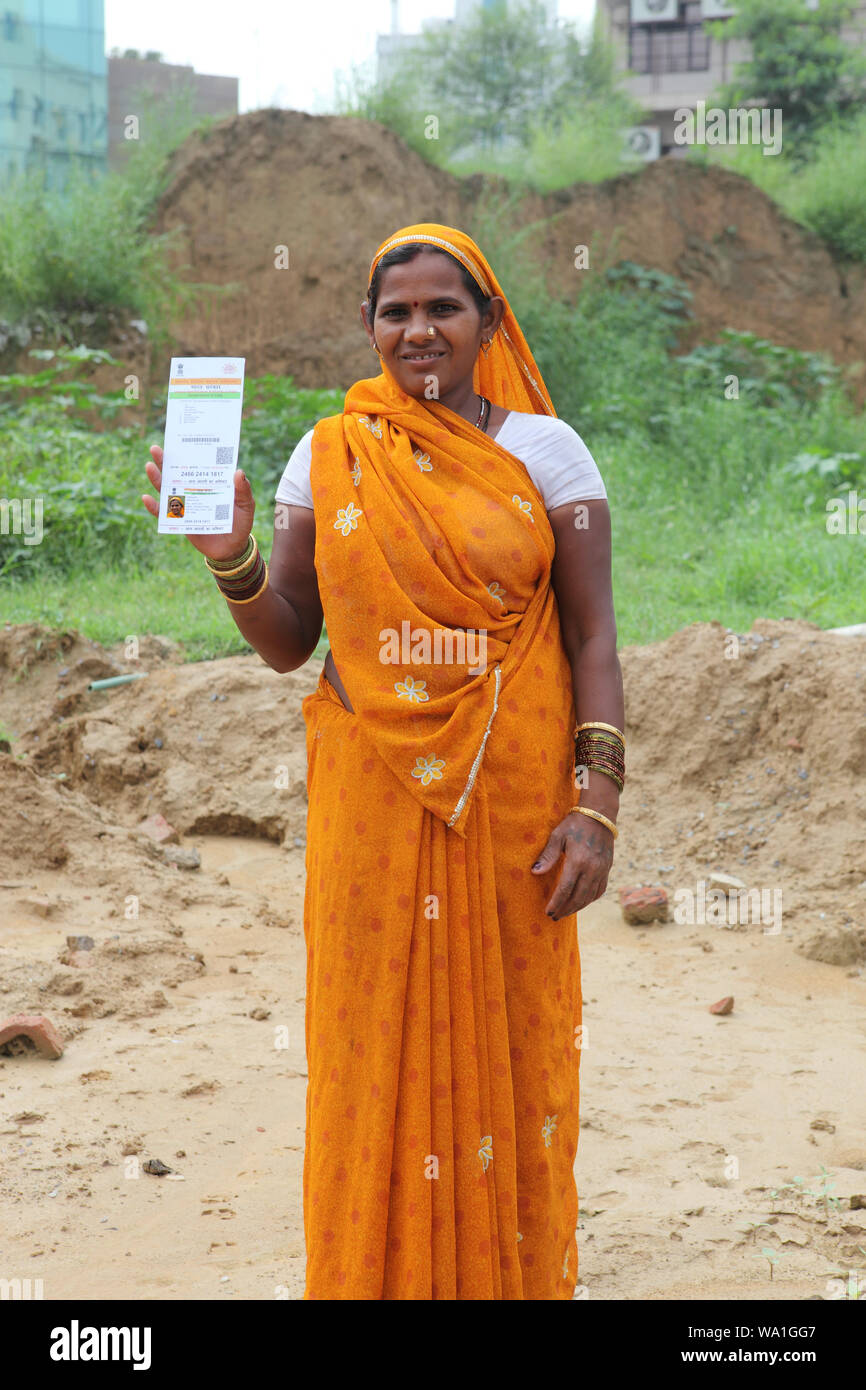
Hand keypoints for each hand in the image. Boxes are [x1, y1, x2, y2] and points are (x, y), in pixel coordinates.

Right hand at [142, 444, 254, 561]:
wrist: (232, 548)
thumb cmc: (241, 523)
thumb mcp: (246, 505)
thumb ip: (243, 490)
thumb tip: (238, 472)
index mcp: (210, 483)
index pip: (197, 464)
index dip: (187, 453)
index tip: (179, 440)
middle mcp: (195, 490)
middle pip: (177, 473)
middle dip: (165, 461)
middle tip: (155, 449)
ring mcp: (186, 505)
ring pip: (167, 489)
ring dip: (157, 478)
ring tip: (149, 466)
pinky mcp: (181, 521)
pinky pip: (164, 514)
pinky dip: (154, 507)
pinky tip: (146, 498)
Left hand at [531, 810, 613, 919]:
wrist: (599, 816)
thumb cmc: (574, 825)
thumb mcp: (557, 836)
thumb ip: (547, 856)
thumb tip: (535, 872)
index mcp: (578, 860)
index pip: (566, 889)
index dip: (556, 903)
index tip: (548, 912)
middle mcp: (592, 868)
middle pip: (578, 897)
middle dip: (566, 909)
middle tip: (555, 916)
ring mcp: (602, 870)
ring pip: (590, 897)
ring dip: (577, 907)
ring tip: (565, 912)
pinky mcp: (607, 869)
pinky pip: (600, 890)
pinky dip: (590, 899)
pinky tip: (581, 902)